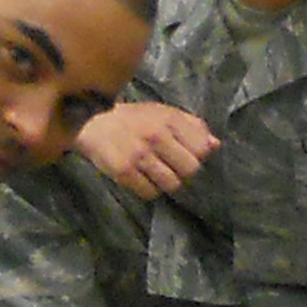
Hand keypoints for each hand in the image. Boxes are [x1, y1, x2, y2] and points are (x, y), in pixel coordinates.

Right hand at [74, 100, 217, 198]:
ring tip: (156, 172)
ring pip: (171, 184)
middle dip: (183, 171)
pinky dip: (148, 189)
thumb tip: (215, 145)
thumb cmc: (133, 118)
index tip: (185, 154)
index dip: (196, 155)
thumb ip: (191, 127)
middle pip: (190, 169)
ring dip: (166, 182)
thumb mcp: (163, 113)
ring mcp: (139, 155)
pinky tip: (142, 178)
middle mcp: (156, 136)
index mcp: (168, 119)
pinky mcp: (123, 171)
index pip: (201, 149)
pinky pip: (149, 193)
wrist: (92, 121)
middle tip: (171, 167)